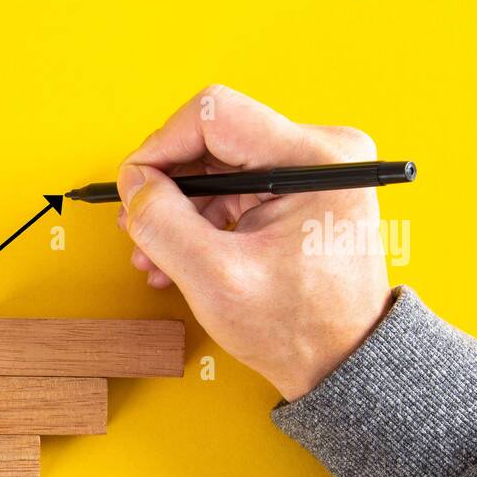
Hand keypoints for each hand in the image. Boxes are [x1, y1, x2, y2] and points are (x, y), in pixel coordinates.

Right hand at [117, 85, 393, 401]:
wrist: (343, 361)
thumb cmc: (298, 328)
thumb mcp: (215, 279)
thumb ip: (163, 224)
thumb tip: (133, 183)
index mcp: (314, 159)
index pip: (214, 115)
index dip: (161, 147)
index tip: (133, 187)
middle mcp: (321, 151)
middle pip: (214, 138)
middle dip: (167, 184)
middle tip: (136, 226)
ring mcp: (312, 171)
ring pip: (218, 164)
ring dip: (178, 207)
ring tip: (155, 254)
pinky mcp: (301, 191)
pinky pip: (234, 186)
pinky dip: (201, 218)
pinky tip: (180, 255)